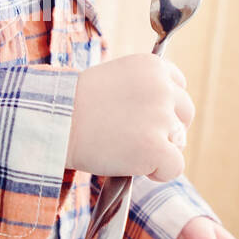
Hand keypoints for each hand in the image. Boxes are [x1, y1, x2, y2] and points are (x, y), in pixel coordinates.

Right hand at [66, 54, 193, 180]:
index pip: (178, 88)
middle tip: (135, 139)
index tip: (140, 117)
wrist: (54, 122)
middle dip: (167, 130)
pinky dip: (158, 173)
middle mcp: (162, 87)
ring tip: (127, 150)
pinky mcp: (157, 147)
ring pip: (179, 143)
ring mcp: (161, 117)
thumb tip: (167, 120)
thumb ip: (143, 90)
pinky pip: (174, 167)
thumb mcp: (115, 80)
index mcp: (153, 66)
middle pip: (185, 115)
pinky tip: (133, 166)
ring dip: (160, 150)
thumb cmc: (75, 105)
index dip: (163, 107)